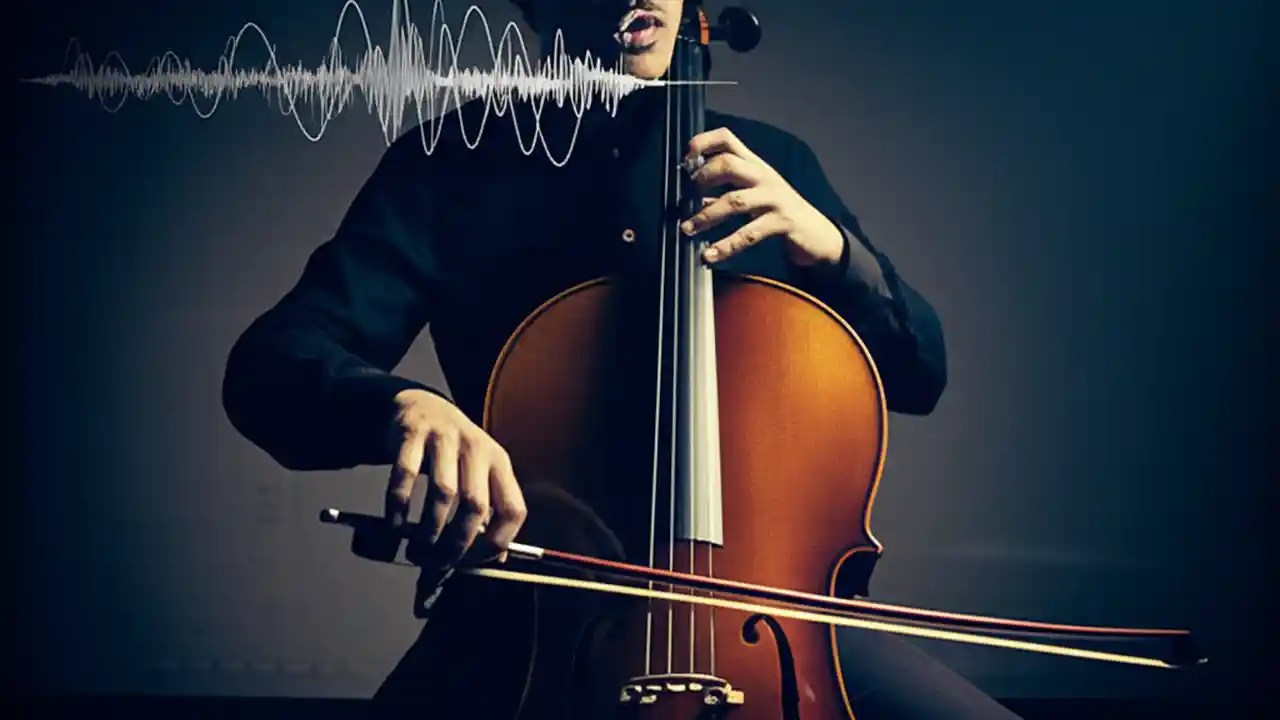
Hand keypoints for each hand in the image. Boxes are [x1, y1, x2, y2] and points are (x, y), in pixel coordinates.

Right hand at [386, 389, 526, 569]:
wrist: (420, 406)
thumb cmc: (453, 452)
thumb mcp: (478, 473)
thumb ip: (489, 512)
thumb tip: (498, 559)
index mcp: (499, 463)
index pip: (513, 511)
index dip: (496, 544)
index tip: (473, 562)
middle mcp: (477, 448)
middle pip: (476, 505)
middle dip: (456, 544)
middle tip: (437, 563)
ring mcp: (445, 437)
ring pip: (443, 493)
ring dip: (428, 530)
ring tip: (416, 550)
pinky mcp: (412, 433)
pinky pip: (405, 477)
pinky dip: (399, 508)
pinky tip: (395, 526)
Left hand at [679, 128, 843, 267]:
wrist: (818, 234)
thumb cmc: (778, 212)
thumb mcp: (751, 198)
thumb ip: (721, 195)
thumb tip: (690, 200)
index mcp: (754, 165)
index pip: (727, 139)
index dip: (703, 142)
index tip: (685, 158)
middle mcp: (763, 176)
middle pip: (728, 164)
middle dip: (702, 178)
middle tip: (686, 196)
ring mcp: (774, 198)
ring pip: (734, 200)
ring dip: (706, 216)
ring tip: (687, 229)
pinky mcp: (781, 222)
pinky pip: (748, 234)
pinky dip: (725, 246)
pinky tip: (709, 255)